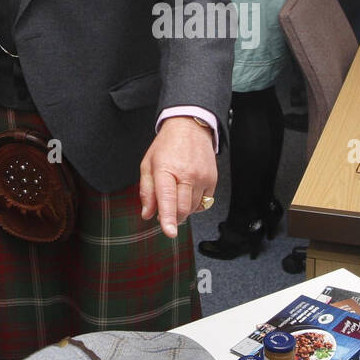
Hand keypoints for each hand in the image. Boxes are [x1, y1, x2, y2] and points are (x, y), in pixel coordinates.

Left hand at [138, 117, 216, 237]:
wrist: (190, 127)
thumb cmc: (167, 145)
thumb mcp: (148, 164)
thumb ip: (146, 191)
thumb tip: (147, 213)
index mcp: (166, 169)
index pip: (167, 198)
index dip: (168, 218)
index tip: (169, 232)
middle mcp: (187, 174)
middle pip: (183, 209)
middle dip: (173, 217)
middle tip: (166, 213)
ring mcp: (202, 177)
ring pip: (194, 208)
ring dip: (183, 210)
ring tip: (177, 194)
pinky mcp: (212, 180)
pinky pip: (204, 203)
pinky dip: (195, 204)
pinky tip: (188, 192)